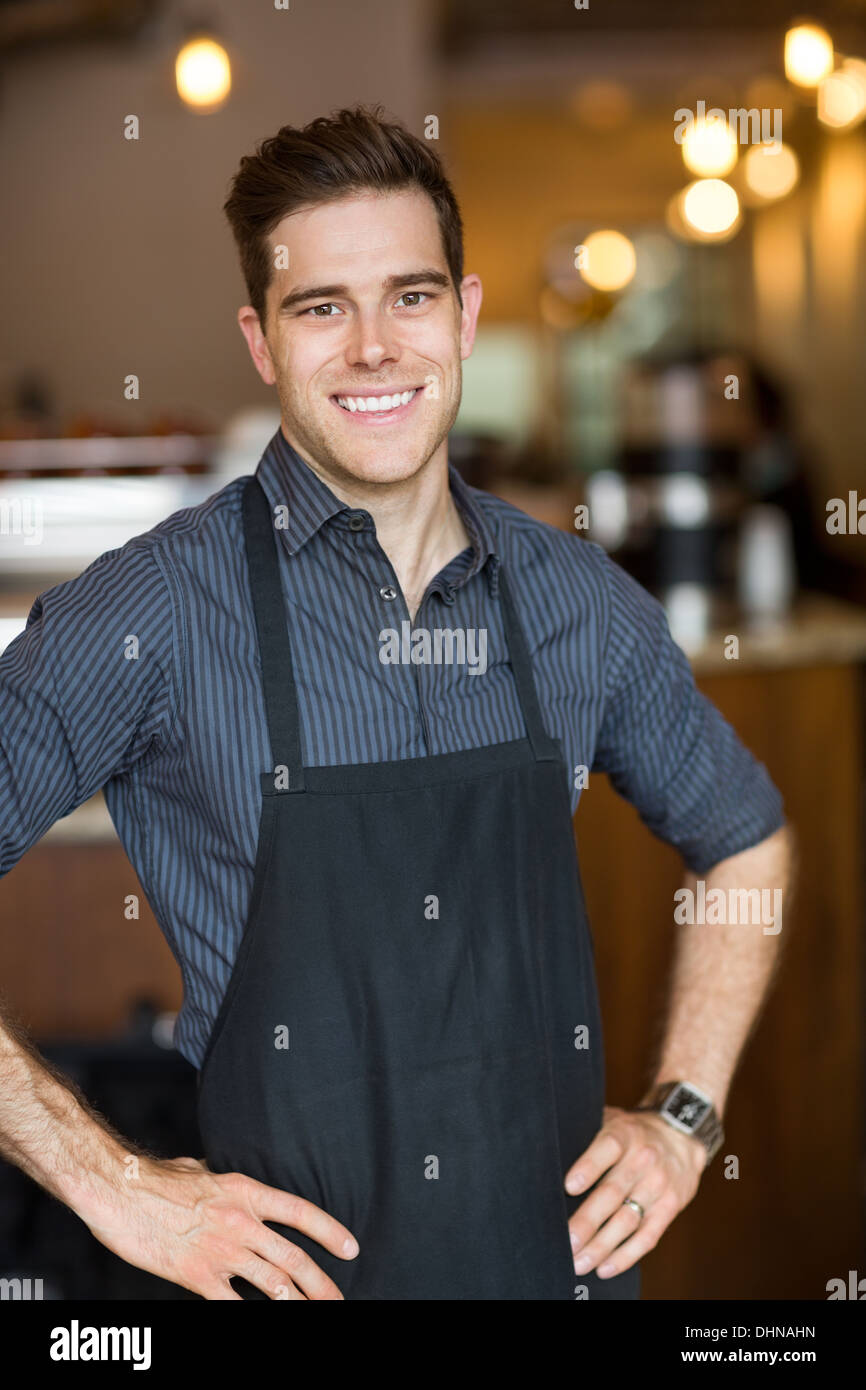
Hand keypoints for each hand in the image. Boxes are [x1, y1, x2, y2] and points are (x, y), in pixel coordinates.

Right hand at [81, 1153, 358, 1299]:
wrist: (120, 1189)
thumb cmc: (153, 1178)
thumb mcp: (196, 1170)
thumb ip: (214, 1178)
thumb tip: (214, 1175)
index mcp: (244, 1191)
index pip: (299, 1211)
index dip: (328, 1231)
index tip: (350, 1247)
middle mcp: (241, 1221)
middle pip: (293, 1257)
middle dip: (320, 1283)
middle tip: (338, 1299)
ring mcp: (222, 1250)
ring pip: (273, 1284)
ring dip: (297, 1304)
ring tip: (314, 1315)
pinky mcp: (197, 1275)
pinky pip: (233, 1306)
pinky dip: (250, 1319)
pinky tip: (262, 1324)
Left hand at [563, 1105, 704, 1279]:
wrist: (681, 1136)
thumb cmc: (633, 1133)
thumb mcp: (613, 1121)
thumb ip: (588, 1134)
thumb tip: (548, 1153)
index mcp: (624, 1135)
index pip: (607, 1148)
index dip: (588, 1167)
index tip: (569, 1187)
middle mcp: (642, 1160)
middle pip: (612, 1193)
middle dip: (588, 1221)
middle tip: (567, 1242)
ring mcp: (658, 1185)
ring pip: (628, 1220)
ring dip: (602, 1245)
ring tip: (580, 1262)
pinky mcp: (669, 1207)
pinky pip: (648, 1236)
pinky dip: (626, 1255)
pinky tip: (606, 1267)